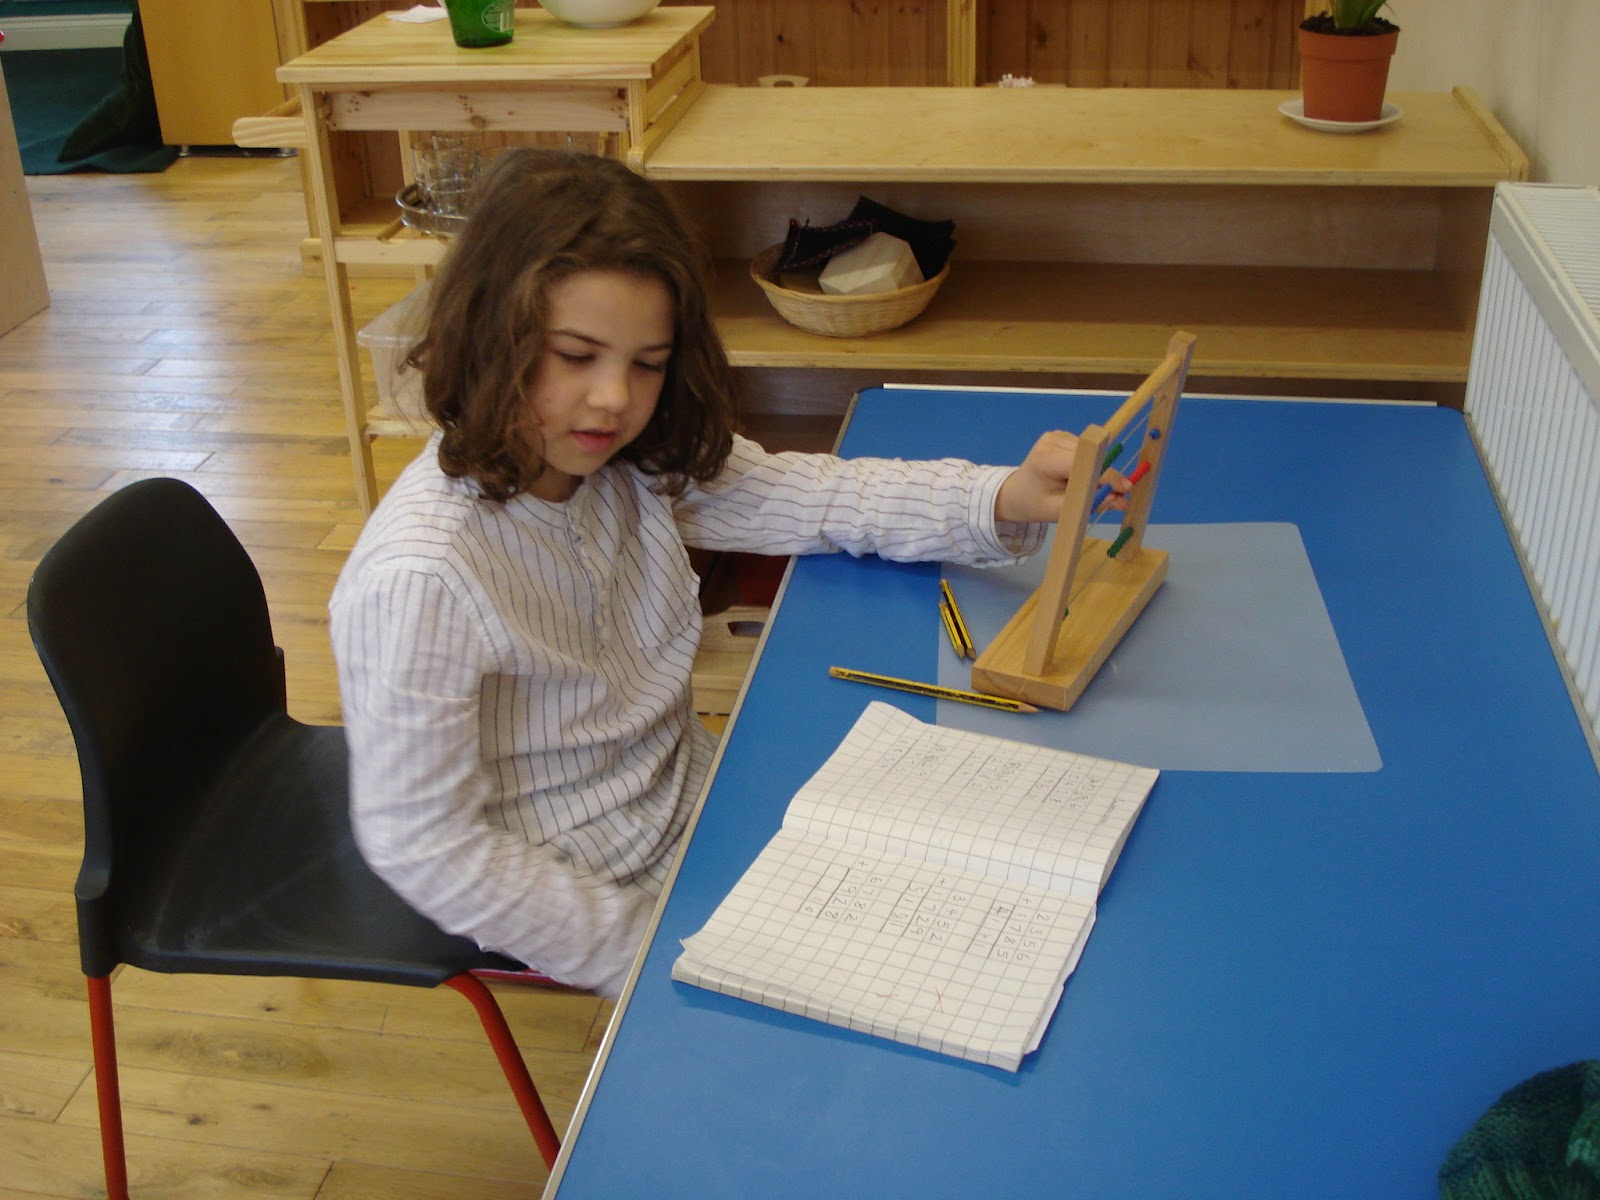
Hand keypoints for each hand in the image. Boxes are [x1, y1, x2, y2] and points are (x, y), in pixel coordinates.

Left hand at [993, 431, 1129, 524]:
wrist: (1015, 493)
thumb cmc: (1036, 504)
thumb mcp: (1062, 511)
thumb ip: (1091, 504)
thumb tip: (1122, 501)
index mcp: (1045, 459)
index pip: (1083, 463)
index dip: (1107, 475)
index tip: (1125, 488)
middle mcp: (1051, 441)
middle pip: (1091, 455)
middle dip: (1106, 474)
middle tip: (1116, 494)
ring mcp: (1056, 435)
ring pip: (1091, 451)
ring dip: (1097, 469)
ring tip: (1087, 488)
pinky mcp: (1062, 435)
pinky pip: (1086, 450)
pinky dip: (1089, 464)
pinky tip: (1078, 476)